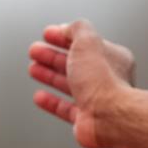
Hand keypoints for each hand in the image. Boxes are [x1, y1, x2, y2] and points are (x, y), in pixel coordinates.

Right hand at [29, 20, 135, 147]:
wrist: (110, 118)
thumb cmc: (104, 82)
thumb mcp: (88, 42)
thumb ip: (78, 29)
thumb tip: (68, 28)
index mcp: (113, 58)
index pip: (86, 44)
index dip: (65, 36)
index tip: (48, 34)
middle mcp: (108, 79)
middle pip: (76, 64)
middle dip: (52, 56)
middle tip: (36, 50)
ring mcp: (97, 100)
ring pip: (70, 85)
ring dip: (50, 75)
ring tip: (34, 68)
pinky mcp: (87, 119)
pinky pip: (67, 109)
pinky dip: (52, 102)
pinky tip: (40, 96)